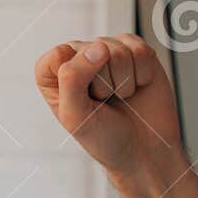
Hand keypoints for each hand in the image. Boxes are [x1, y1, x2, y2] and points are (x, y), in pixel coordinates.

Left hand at [35, 34, 197, 197]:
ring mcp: (109, 53)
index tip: (83, 100)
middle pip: (93, 50)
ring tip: (121, 97)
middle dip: (103, 83)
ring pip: (118, 50)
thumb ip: (73, 78)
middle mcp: (80, 58)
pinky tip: (137, 87)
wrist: (143, 150)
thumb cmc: (104, 138)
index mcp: (54, 74)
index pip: (60, 54)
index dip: (75, 77)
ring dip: (124, 81)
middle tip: (105, 103)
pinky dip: (143, 74)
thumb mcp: (76, 116)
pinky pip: (141, 50)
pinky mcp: (136, 52)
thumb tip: (98, 47)